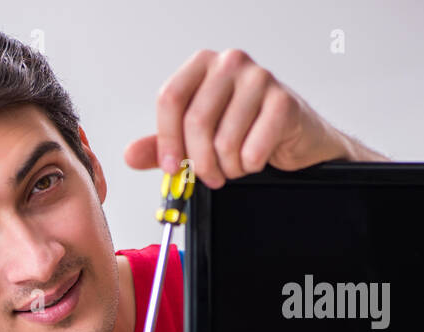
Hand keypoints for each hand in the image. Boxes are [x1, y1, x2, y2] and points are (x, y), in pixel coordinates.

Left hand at [124, 48, 369, 187]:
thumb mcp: (195, 139)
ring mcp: (259, 78)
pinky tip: (255, 158)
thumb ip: (161, 146)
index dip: (167, 139)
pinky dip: (250, 165)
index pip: (170, 98)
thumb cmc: (243, 130)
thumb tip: (130, 155)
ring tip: (234, 165)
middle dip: (199, 161)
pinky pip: (252, 149)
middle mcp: (229, 63)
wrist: (294, 136)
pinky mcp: (284, 101)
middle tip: (209, 176)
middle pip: (196, 121)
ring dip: (227, 166)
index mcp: (201, 66)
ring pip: (224, 139)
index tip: (172, 167)